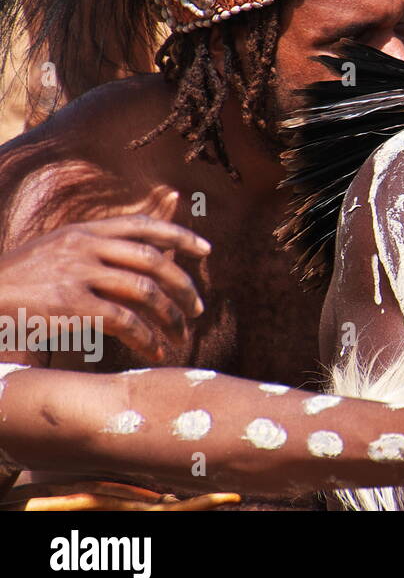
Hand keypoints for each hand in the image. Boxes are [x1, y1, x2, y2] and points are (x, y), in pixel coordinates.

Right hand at [0, 213, 209, 361]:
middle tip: (197, 309)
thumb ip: (100, 246)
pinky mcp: (70, 305)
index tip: (206, 250)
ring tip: (180, 336)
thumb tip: (145, 250)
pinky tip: (155, 352)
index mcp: (85, 230)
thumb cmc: (23, 280)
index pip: (143, 225)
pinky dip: (147, 339)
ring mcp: (78, 274)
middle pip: (153, 260)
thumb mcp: (60, 249)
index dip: (180, 236)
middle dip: (183, 285)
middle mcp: (85, 246)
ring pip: (144, 292)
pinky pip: (124, 322)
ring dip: (170, 317)